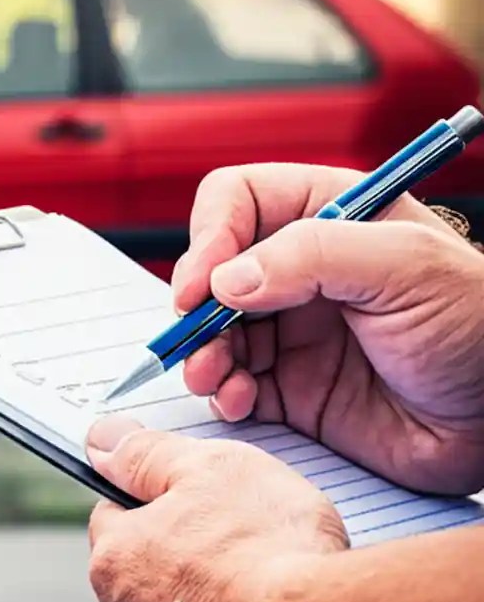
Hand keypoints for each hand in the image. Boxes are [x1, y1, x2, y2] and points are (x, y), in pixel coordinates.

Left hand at [85, 415, 346, 601]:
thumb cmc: (269, 549)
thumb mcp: (208, 467)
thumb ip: (145, 454)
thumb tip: (103, 441)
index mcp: (113, 557)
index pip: (112, 512)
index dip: (154, 496)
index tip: (191, 495)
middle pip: (141, 559)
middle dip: (177, 542)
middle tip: (232, 531)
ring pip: (172, 596)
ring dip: (201, 583)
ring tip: (254, 568)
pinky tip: (258, 600)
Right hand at [175, 164, 483, 493]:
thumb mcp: (407, 267)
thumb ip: (312, 256)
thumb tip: (227, 278)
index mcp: (330, 217)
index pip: (239, 201)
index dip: (210, 235)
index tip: (202, 281)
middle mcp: (303, 270)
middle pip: (212, 269)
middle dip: (195, 303)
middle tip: (195, 333)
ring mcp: (294, 330)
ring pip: (212, 330)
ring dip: (200, 352)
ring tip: (211, 374)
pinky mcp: (292, 388)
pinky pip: (231, 383)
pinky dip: (221, 392)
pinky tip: (239, 400)